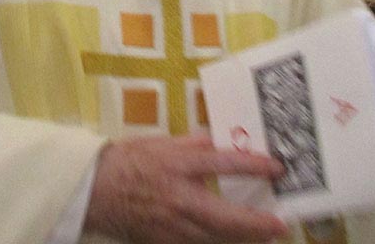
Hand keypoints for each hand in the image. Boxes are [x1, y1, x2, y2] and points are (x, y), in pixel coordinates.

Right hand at [83, 133, 289, 243]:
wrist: (93, 190)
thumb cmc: (126, 161)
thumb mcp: (158, 142)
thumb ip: (190, 143)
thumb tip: (217, 140)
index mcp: (177, 166)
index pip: (223, 163)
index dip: (253, 165)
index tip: (276, 167)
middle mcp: (179, 198)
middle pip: (226, 215)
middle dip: (257, 223)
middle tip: (281, 224)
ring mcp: (172, 225)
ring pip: (216, 238)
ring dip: (243, 238)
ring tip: (265, 236)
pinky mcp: (164, 241)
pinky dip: (217, 243)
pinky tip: (231, 241)